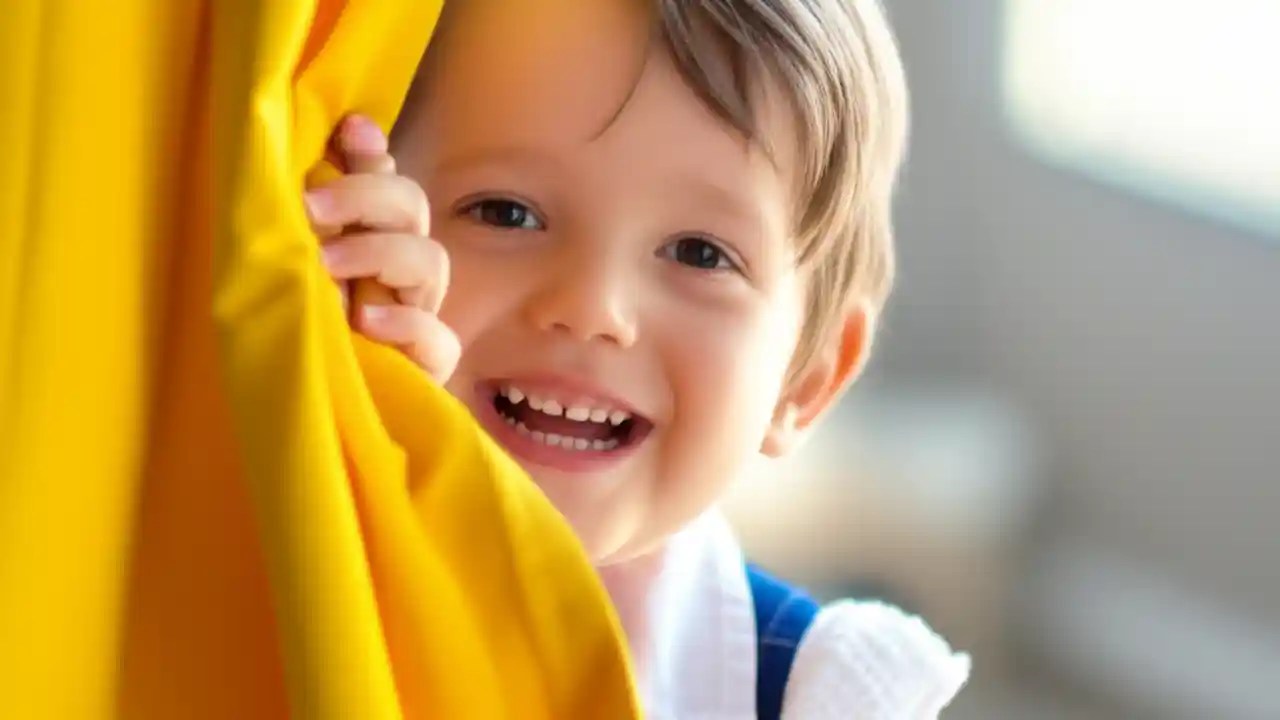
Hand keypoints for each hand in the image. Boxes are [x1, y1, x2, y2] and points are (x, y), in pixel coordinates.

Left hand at [306, 114, 459, 381]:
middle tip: (311, 208)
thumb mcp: (291, 265)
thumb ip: (314, 213)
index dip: (371, 154)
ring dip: (380, 253)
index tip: (347, 131)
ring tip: (328, 266)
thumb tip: (329, 143)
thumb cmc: (294, 335)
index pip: (386, 179)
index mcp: (369, 237)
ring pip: (431, 260)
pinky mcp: (427, 365)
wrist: (304, 416)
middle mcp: (400, 267)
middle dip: (367, 197)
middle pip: (412, 208)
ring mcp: (418, 313)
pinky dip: (405, 323)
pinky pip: (438, 338)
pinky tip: (365, 321)